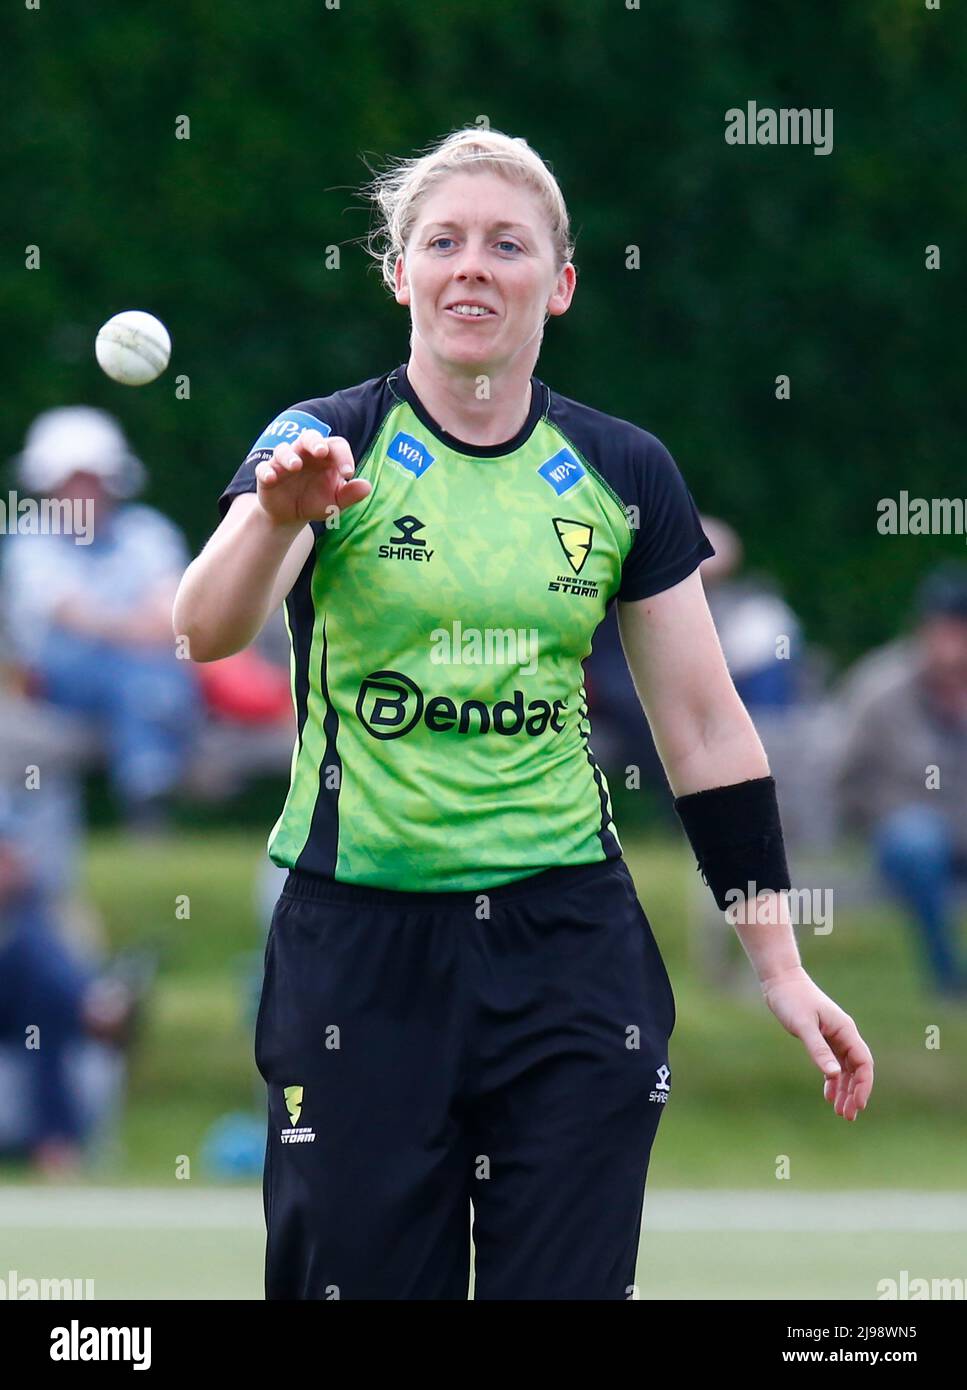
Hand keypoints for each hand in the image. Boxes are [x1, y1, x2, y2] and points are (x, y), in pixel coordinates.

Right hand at [256, 428, 371, 526]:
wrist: (291, 516)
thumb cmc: (317, 502)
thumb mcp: (335, 502)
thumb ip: (350, 494)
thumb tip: (367, 486)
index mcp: (325, 457)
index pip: (336, 446)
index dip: (343, 456)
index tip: (348, 473)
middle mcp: (304, 454)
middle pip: (309, 437)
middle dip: (315, 442)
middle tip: (321, 452)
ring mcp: (284, 462)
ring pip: (284, 450)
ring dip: (289, 456)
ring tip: (296, 466)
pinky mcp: (268, 473)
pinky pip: (264, 468)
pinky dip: (267, 471)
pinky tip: (271, 478)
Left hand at [760, 965, 873, 1120]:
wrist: (780, 982)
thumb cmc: (792, 1000)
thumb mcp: (803, 1026)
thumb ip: (818, 1049)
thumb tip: (834, 1075)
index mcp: (845, 1030)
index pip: (863, 1062)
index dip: (864, 1084)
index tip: (858, 1104)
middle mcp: (844, 1034)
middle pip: (857, 1069)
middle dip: (855, 1093)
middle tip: (847, 1116)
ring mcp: (834, 1037)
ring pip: (846, 1069)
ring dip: (845, 1090)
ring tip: (840, 1112)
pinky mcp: (822, 1038)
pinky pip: (833, 1064)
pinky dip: (832, 1080)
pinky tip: (828, 1095)